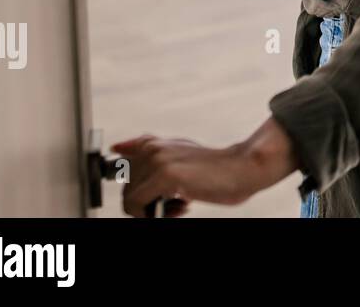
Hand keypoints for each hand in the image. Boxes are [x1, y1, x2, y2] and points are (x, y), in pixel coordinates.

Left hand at [111, 117, 300, 217]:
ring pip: (129, 199)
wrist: (243, 169)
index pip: (120, 164)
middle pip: (125, 188)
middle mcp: (152, 148)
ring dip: (153, 210)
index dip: (130, 184)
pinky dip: (155, 215)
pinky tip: (182, 207)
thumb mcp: (179, 156)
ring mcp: (158, 160)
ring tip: (179, 205)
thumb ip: (150, 151)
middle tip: (175, 203)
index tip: (153, 192)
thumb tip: (116, 147)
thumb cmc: (214, 169)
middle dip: (147, 202)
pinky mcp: (166, 175)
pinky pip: (136, 206)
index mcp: (153, 144)